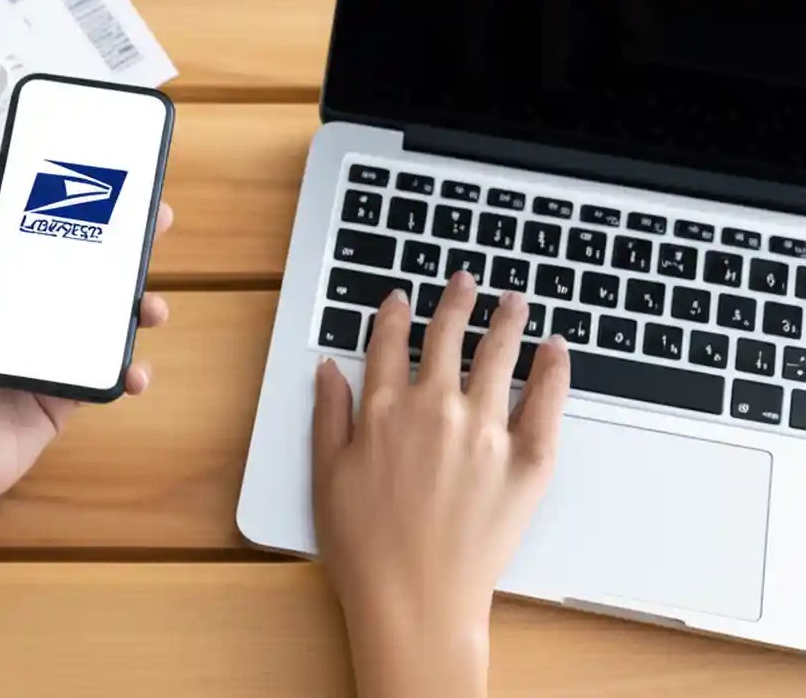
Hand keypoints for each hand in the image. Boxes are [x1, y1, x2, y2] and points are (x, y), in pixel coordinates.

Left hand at [0, 206, 173, 525]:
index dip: (66, 222)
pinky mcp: (62, 397)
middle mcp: (20, 323)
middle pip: (77, 278)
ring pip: (100, 324)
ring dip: (133, 310)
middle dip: (119, 254)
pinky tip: (136, 371)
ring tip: (152, 309)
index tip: (101, 196)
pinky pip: (101, 376)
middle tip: (157, 226)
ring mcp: (44, 360)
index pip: (32, 250)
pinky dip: (127, 372)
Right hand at [312, 272, 569, 694]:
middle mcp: (437, 407)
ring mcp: (487, 430)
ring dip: (506, 320)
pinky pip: (548, 401)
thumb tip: (328, 369)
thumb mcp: (327, 474)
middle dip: (456, 301)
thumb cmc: (364, 547)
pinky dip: (553, 369)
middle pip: (448, 336)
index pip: (390, 342)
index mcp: (385, 408)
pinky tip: (555, 348)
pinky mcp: (527, 460)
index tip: (401, 298)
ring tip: (514, 300)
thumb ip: (329, 414)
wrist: (415, 600)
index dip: (395, 314)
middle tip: (466, 281)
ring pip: (500, 356)